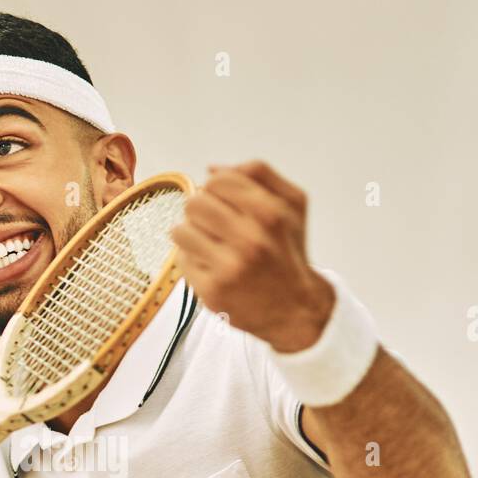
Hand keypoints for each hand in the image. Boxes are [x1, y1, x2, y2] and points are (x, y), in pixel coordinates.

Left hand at [169, 160, 334, 350]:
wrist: (296, 308)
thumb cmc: (289, 252)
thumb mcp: (292, 205)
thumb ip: (259, 174)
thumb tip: (212, 168)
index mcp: (270, 214)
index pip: (218, 181)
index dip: (216, 188)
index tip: (223, 202)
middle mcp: (250, 240)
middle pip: (195, 203)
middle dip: (201, 210)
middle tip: (213, 224)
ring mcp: (229, 268)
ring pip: (181, 230)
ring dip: (192, 234)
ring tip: (210, 244)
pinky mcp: (212, 291)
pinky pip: (182, 260)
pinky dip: (193, 260)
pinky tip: (212, 266)